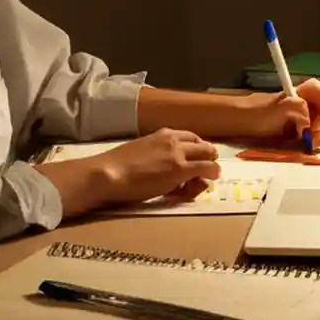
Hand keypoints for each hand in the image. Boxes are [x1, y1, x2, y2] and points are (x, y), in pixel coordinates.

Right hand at [37, 129, 220, 216]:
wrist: (108, 174)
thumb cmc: (116, 168)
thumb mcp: (140, 152)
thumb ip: (156, 156)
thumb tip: (164, 168)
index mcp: (162, 134)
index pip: (190, 138)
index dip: (195, 151)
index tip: (192, 163)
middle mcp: (173, 139)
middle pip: (203, 145)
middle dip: (207, 158)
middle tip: (201, 174)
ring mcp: (178, 153)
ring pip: (209, 155)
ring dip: (208, 168)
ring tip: (194, 185)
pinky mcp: (181, 169)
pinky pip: (208, 169)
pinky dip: (211, 175)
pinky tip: (202, 184)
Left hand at [238, 77, 319, 146]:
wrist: (240, 121)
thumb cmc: (256, 112)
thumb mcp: (277, 108)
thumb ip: (298, 108)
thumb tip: (310, 122)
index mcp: (309, 92)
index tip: (313, 129)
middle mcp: (313, 102)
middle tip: (312, 141)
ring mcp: (310, 116)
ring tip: (309, 144)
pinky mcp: (305, 130)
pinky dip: (318, 143)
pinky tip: (307, 146)